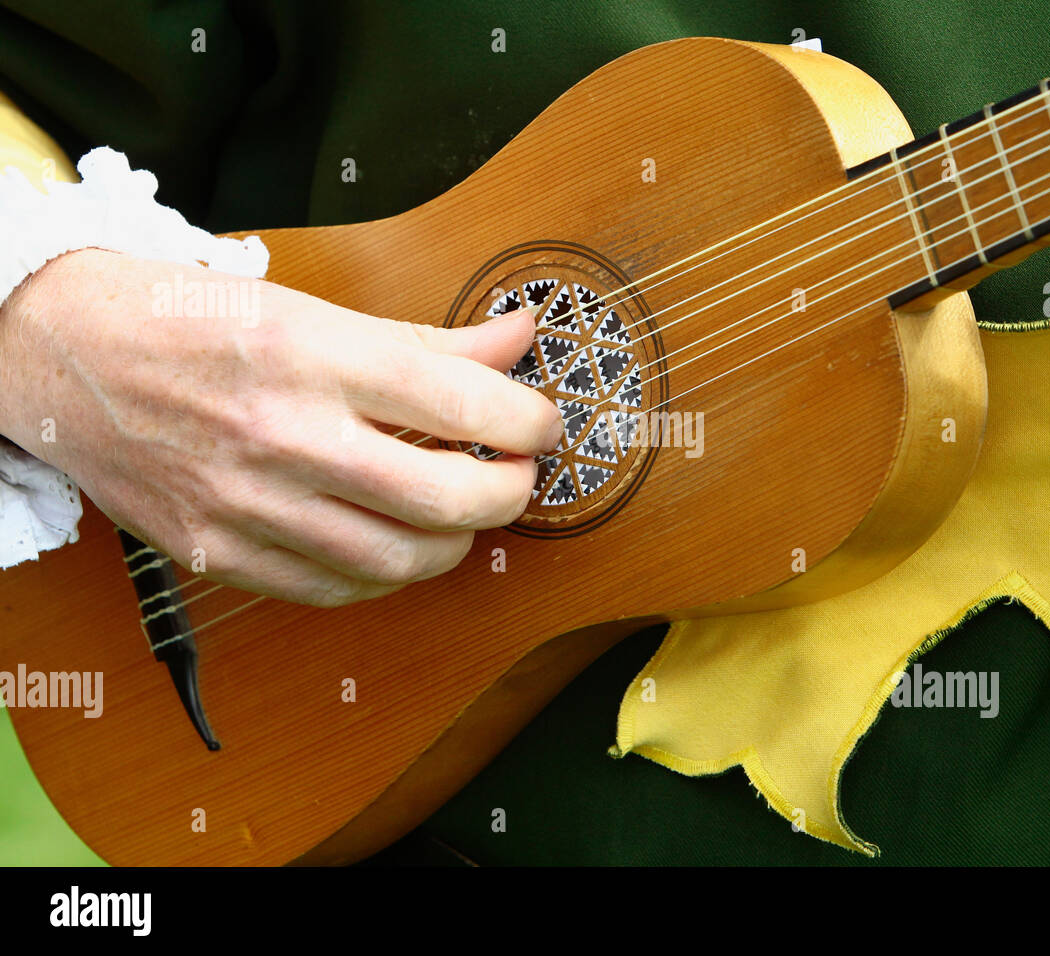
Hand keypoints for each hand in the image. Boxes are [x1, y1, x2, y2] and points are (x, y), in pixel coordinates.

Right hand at [0, 249, 561, 605]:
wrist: (60, 350)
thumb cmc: (185, 318)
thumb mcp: (309, 306)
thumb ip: (424, 340)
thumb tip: (517, 343)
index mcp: (310, 353)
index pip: (458, 399)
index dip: (528, 419)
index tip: (544, 423)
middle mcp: (280, 432)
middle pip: (441, 496)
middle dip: (508, 493)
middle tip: (518, 475)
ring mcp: (244, 501)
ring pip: (394, 561)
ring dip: (455, 545)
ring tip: (463, 514)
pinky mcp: (215, 549)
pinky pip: (329, 589)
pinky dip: (384, 577)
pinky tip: (396, 546)